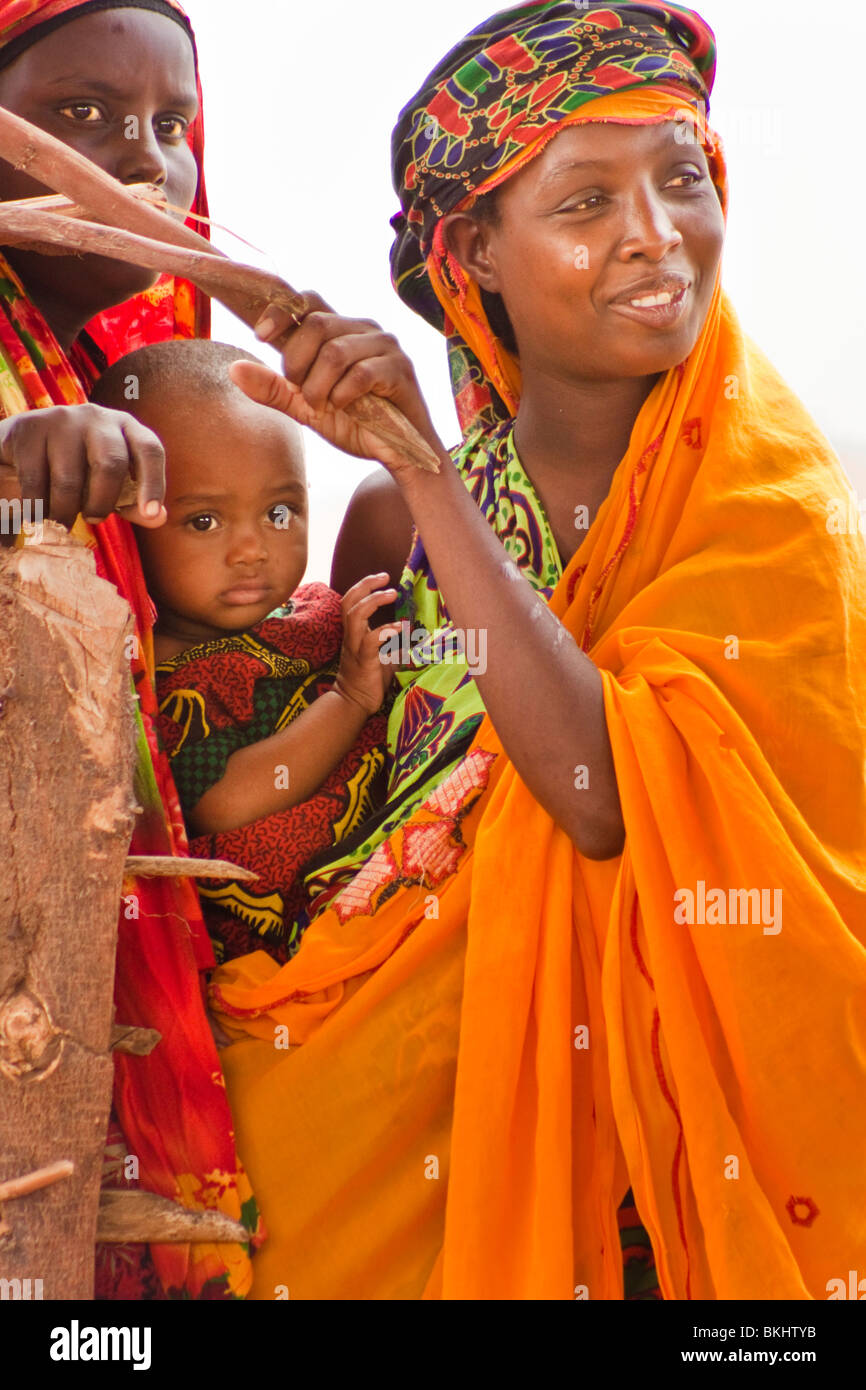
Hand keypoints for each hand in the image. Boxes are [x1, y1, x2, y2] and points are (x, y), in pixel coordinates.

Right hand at [0, 402, 166, 531]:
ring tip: (61, 518)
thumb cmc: (78, 469)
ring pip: (69, 480)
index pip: (150, 449)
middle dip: (102, 502)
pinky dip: (38, 508)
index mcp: (126, 427)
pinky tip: (37, 511)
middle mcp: (97, 416)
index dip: (154, 482)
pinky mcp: (28, 428)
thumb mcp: (110, 486)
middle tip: (93, 519)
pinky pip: (36, 483)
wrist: (24, 446)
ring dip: (65, 511)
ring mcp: (61, 418)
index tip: (149, 513)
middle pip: (110, 464)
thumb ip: (134, 503)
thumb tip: (159, 518)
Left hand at [229, 293, 444, 477]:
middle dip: (296, 361)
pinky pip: (361, 373)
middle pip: (316, 323)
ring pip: (335, 350)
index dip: (281, 312)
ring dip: (319, 386)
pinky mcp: (400, 369)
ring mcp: (385, 346)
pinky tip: (345, 409)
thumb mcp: (306, 407)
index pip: (307, 300)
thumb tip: (234, 369)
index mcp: (340, 331)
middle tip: (301, 391)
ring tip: (323, 406)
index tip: (260, 335)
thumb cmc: (356, 424)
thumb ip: (274, 389)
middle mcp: (363, 329)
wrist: (398, 455)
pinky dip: (344, 395)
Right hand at [334, 573, 399, 714]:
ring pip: (355, 616)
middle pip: (349, 602)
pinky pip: (371, 641)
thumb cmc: (370, 679)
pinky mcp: (363, 661)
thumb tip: (415, 629)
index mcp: (354, 633)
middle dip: (366, 585)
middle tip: (386, 577)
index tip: (383, 577)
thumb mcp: (383, 654)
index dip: (364, 586)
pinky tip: (401, 627)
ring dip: (374, 601)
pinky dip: (385, 630)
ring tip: (392, 593)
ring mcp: (355, 648)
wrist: (354, 703)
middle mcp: (351, 637)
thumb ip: (392, 641)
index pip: (351, 601)